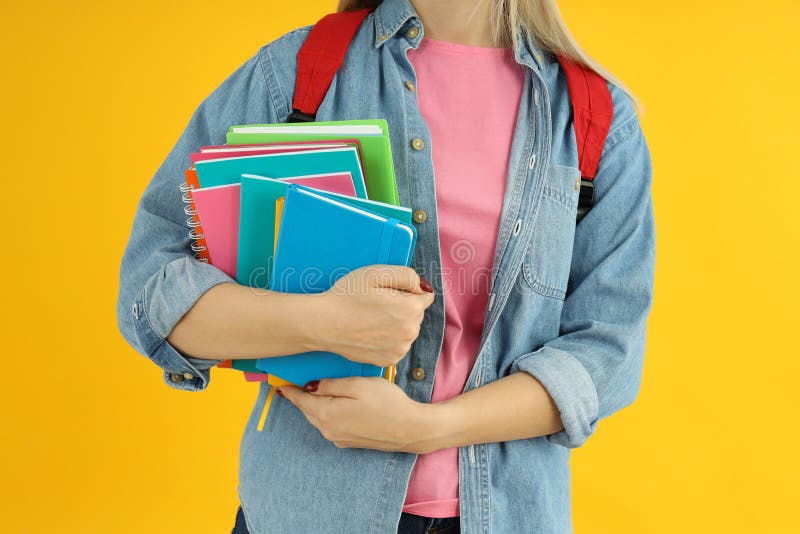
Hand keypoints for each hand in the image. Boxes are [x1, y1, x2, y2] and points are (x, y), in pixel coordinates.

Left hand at [278, 377, 441, 453]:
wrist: (410, 429)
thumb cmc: (387, 403)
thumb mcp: (358, 385)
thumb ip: (331, 385)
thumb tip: (310, 386)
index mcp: (327, 414)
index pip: (301, 400)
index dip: (289, 390)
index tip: (279, 383)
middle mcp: (328, 430)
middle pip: (308, 410)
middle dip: (300, 397)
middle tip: (293, 383)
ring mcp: (338, 438)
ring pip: (318, 418)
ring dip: (314, 405)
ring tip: (313, 391)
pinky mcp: (348, 442)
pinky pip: (330, 425)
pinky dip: (326, 414)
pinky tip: (334, 404)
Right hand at [312, 265, 434, 367]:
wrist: (323, 324)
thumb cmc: (347, 295)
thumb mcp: (376, 272)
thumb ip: (407, 275)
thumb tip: (423, 287)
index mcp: (411, 308)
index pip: (425, 296)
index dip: (407, 291)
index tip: (389, 292)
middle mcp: (410, 331)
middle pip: (417, 314)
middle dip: (403, 307)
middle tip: (376, 304)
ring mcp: (400, 348)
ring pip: (408, 330)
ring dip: (397, 324)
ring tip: (371, 319)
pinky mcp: (389, 360)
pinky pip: (398, 345)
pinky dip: (389, 339)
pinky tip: (371, 332)